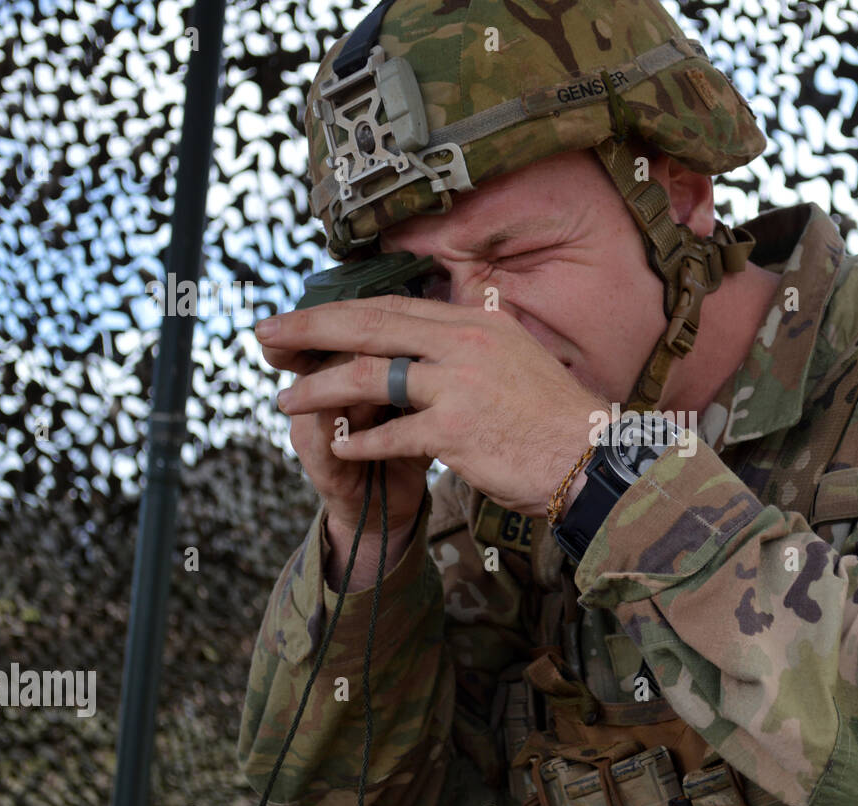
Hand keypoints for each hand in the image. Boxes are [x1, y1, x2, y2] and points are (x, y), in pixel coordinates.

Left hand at [255, 295, 606, 516]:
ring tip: (286, 398)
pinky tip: (337, 447)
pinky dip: (359, 443)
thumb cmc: (555, 415)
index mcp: (477, 321)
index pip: (395, 305)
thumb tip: (466, 296)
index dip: (344, 310)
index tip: (307, 316)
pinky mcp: (456, 430)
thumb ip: (482, 329)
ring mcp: (458, 386)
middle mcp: (464, 344)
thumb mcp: (520, 353)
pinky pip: (390, 435)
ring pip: (368, 376)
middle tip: (266, 336)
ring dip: (319, 388)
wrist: (591, 458)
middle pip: (369, 326)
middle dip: (309, 330)